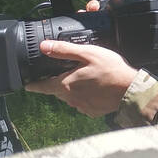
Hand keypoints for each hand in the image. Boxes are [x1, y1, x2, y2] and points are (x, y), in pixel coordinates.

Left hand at [24, 39, 138, 116]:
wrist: (131, 90)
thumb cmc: (111, 70)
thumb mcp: (88, 53)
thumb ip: (64, 50)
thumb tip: (44, 46)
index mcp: (65, 84)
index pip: (41, 87)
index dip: (33, 85)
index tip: (27, 85)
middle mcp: (70, 99)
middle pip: (56, 90)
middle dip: (57, 82)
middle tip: (66, 72)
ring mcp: (81, 107)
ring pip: (69, 97)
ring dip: (72, 89)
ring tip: (84, 79)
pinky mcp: (91, 111)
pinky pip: (82, 103)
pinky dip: (84, 96)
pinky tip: (95, 89)